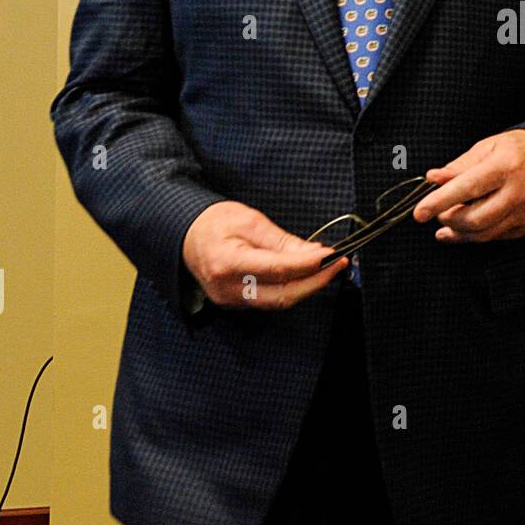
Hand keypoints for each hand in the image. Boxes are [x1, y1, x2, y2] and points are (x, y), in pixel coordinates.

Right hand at [182, 201, 347, 309]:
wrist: (186, 234)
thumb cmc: (215, 222)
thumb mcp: (250, 221)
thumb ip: (282, 241)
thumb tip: (314, 252)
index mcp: (227, 262)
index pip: (278, 270)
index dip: (309, 264)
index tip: (331, 255)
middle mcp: (227, 288)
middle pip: (282, 295)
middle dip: (316, 282)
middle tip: (338, 265)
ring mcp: (229, 300)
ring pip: (278, 301)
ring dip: (306, 286)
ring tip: (327, 268)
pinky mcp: (235, 303)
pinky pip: (269, 300)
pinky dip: (291, 288)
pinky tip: (305, 275)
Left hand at [412, 130, 524, 243]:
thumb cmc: (518, 151)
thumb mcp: (486, 148)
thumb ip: (459, 166)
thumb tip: (433, 178)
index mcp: (505, 167)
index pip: (467, 188)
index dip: (439, 201)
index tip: (419, 212)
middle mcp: (518, 192)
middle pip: (474, 219)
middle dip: (448, 218)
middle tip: (438, 211)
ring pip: (483, 234)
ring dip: (458, 230)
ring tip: (446, 220)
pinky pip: (494, 237)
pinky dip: (475, 234)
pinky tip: (463, 228)